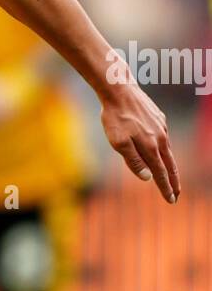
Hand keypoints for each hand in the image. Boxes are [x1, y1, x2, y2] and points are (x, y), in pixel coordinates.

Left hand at [100, 83, 179, 202]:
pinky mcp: (159, 118)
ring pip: (167, 151)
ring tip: (170, 177)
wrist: (120, 90)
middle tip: (176, 194)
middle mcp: (160, 138)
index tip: (171, 200)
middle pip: (170, 165)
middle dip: (173, 182)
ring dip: (170, 166)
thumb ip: (133, 160)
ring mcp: (161, 127)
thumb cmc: (115, 117)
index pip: (161, 173)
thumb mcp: (118, 142)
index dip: (165, 188)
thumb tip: (147, 177)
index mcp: (150, 146)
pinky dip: (163, 149)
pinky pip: (162, 138)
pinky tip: (160, 152)